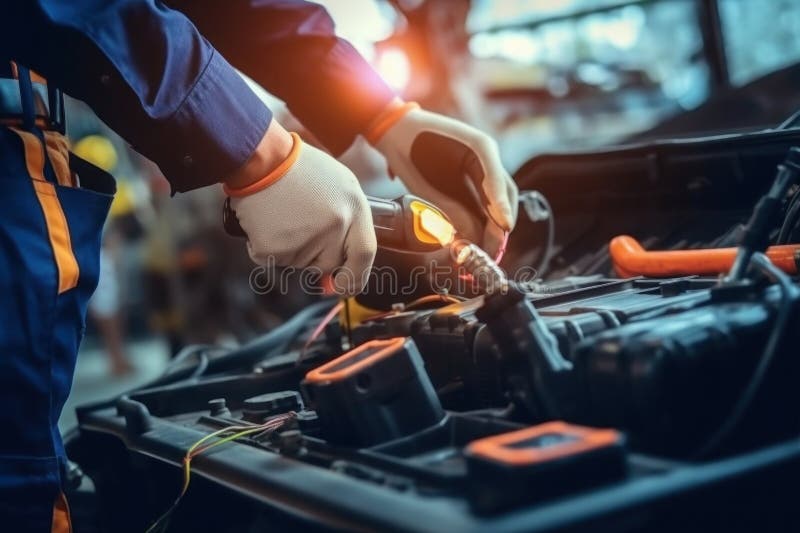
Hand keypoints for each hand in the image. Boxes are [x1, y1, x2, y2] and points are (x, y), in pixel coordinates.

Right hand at [225, 123, 375, 295]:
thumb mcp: (340, 183)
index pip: (365, 254)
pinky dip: (267, 247)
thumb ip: (349, 217)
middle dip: (316, 255)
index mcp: (354, 208)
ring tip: (283, 215)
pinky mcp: (276, 249)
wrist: (259, 158)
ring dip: (291, 248)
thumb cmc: (298, 166)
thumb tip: (346, 259)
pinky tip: (267, 221)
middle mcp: (334, 227)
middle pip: (329, 263)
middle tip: (300, 226)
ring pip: (300, 263)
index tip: (343, 284)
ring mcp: (306, 240)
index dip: (356, 276)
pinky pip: (273, 260)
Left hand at [370, 102, 518, 252]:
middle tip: (494, 250)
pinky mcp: (474, 179)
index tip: (504, 227)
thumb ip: (446, 205)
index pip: (496, 180)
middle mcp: (486, 156)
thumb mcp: (421, 179)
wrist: (397, 131)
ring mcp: (482, 167)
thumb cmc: (405, 147)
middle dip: (501, 224)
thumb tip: (468, 235)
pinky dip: (484, 222)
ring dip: (494, 226)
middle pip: (504, 193)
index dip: (501, 206)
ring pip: (498, 201)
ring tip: (487, 251)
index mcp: (479, 146)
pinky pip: (484, 203)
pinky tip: (479, 240)